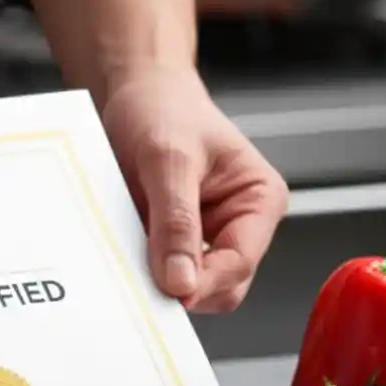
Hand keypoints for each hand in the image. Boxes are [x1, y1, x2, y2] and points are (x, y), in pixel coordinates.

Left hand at [100, 68, 288, 312]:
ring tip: (131, 246)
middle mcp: (240, 223)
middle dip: (183, 285)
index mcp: (259, 200)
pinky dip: (142, 270)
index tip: (167, 292)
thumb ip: (176, 221)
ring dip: (158, 277)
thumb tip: (182, 281)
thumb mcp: (168, 159)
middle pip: (220, 286)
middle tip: (140, 274)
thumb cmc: (164, 110)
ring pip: (190, 285)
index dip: (204, 284)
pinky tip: (125, 249)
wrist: (138, 93)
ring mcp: (207, 235)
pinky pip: (161, 273)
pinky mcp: (175, 241)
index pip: (240, 263)